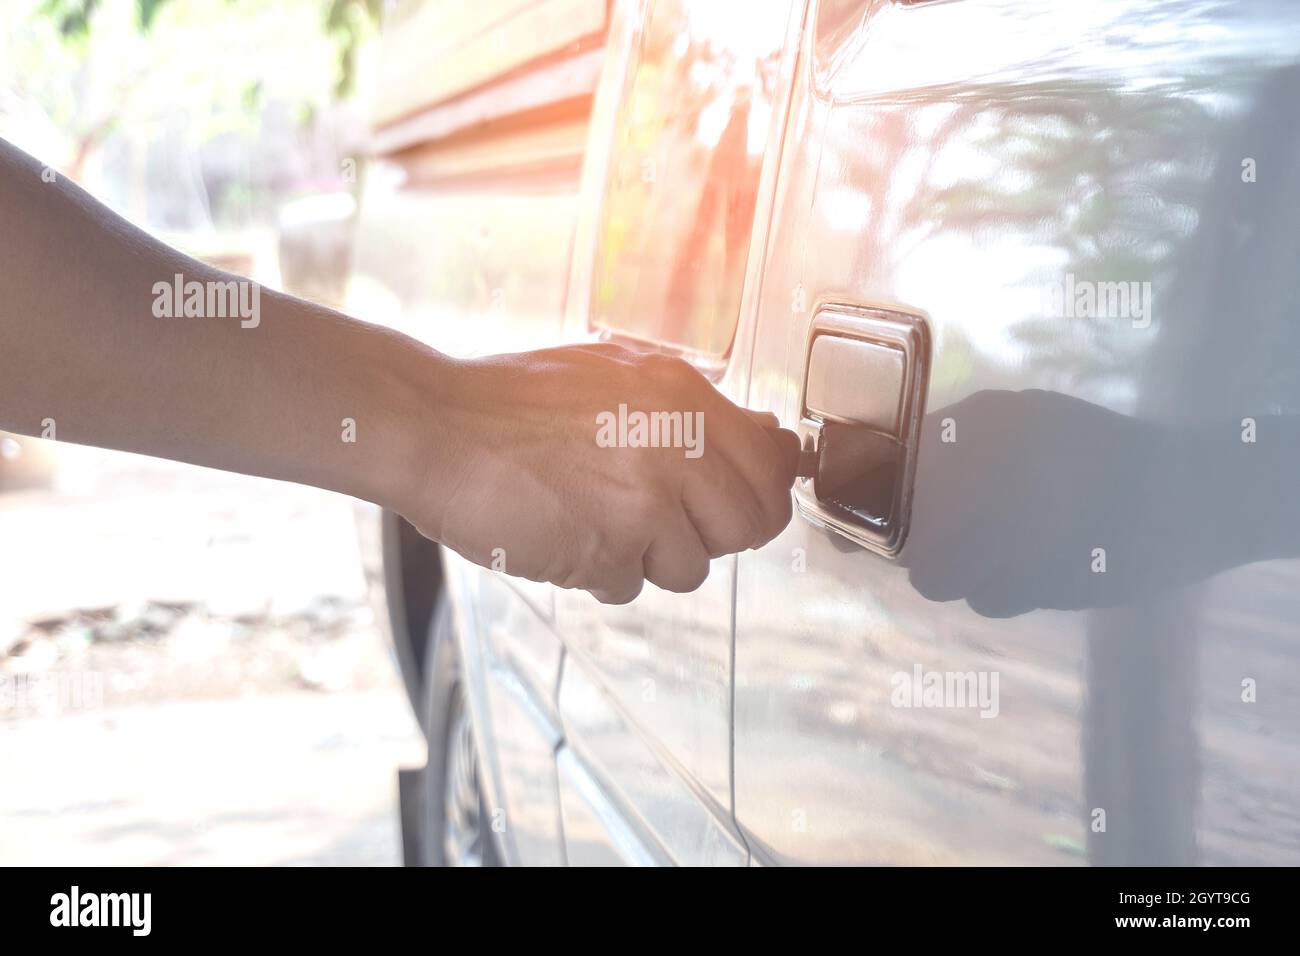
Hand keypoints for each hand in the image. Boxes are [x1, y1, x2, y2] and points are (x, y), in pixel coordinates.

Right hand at [402, 344, 799, 603]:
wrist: (435, 427)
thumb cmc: (510, 402)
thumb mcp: (614, 373)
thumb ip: (689, 407)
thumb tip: (767, 439)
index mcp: (682, 395)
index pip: (773, 467)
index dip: (757, 494)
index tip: (736, 504)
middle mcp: (676, 445)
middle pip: (749, 526)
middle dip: (709, 534)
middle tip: (661, 521)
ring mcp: (645, 501)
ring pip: (690, 566)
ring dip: (647, 557)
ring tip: (595, 519)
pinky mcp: (608, 549)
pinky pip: (629, 586)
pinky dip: (597, 573)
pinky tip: (563, 533)